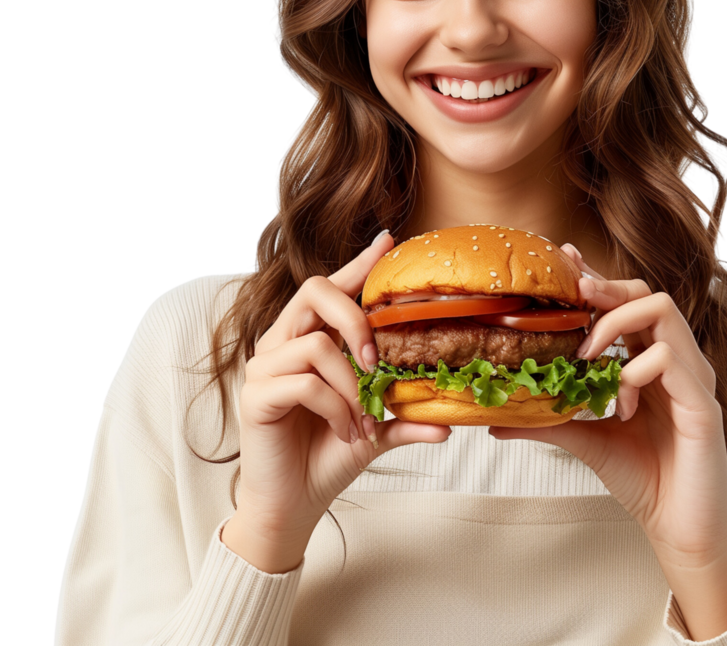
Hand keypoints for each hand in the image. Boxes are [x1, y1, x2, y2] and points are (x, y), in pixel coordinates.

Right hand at [222, 233, 450, 571]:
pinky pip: (303, 383)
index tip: (387, 242)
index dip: (358, 264)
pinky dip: (334, 408)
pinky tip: (346, 431)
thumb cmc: (329, 456)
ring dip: (351, 384)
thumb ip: (406, 416)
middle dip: (355, 317)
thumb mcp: (377, 430)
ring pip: (315, 344)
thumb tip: (451, 421)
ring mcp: (264, 367)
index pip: (332, 288)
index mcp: (309, 338)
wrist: (294, 504)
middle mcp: (282, 343)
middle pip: (314, 291)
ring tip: (363, 419)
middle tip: (377, 358)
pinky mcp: (255, 396)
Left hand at [490, 246, 726, 572]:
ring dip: (616, 323)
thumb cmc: (643, 478)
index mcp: (653, 361)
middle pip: (647, 292)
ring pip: (661, 310)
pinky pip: (670, 359)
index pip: (627, 303)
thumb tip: (494, 421)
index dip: (597, 279)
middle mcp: (677, 360)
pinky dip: (636, 369)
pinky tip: (620, 401)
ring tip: (588, 355)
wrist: (680, 530)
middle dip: (606, 286)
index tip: (565, 262)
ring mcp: (693, 378)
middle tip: (574, 296)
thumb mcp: (586, 440)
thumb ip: (548, 421)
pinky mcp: (703, 404)